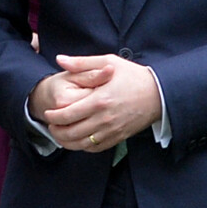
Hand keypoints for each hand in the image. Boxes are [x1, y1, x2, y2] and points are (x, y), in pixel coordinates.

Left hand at [39, 53, 161, 151]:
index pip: (67, 114)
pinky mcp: (118, 137)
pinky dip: (82, 147)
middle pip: (71, 132)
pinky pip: (95, 148)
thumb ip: (82, 63)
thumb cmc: (133, 76)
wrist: (159, 93)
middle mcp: (104, 118)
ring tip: (59, 133)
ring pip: (81, 144)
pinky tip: (77, 139)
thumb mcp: (108, 62)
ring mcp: (112, 130)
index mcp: (99, 100)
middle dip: (56, 130)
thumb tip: (60, 60)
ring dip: (66, 141)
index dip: (53, 117)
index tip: (47, 113)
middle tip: (50, 125)